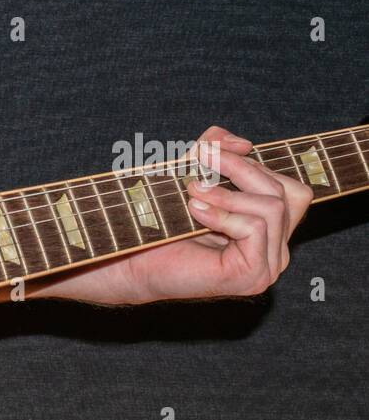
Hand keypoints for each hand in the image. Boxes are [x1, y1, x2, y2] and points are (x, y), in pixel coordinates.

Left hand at [45, 126, 313, 303]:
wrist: (128, 260)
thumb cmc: (159, 223)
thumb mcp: (193, 177)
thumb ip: (218, 154)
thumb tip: (243, 142)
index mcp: (269, 231)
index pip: (291, 189)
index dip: (255, 164)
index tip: (210, 153)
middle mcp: (276, 252)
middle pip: (288, 193)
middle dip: (243, 169)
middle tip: (201, 160)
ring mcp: (267, 267)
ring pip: (273, 208)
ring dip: (229, 191)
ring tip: (193, 190)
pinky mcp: (251, 277)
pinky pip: (255, 228)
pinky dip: (224, 213)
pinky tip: (195, 211)